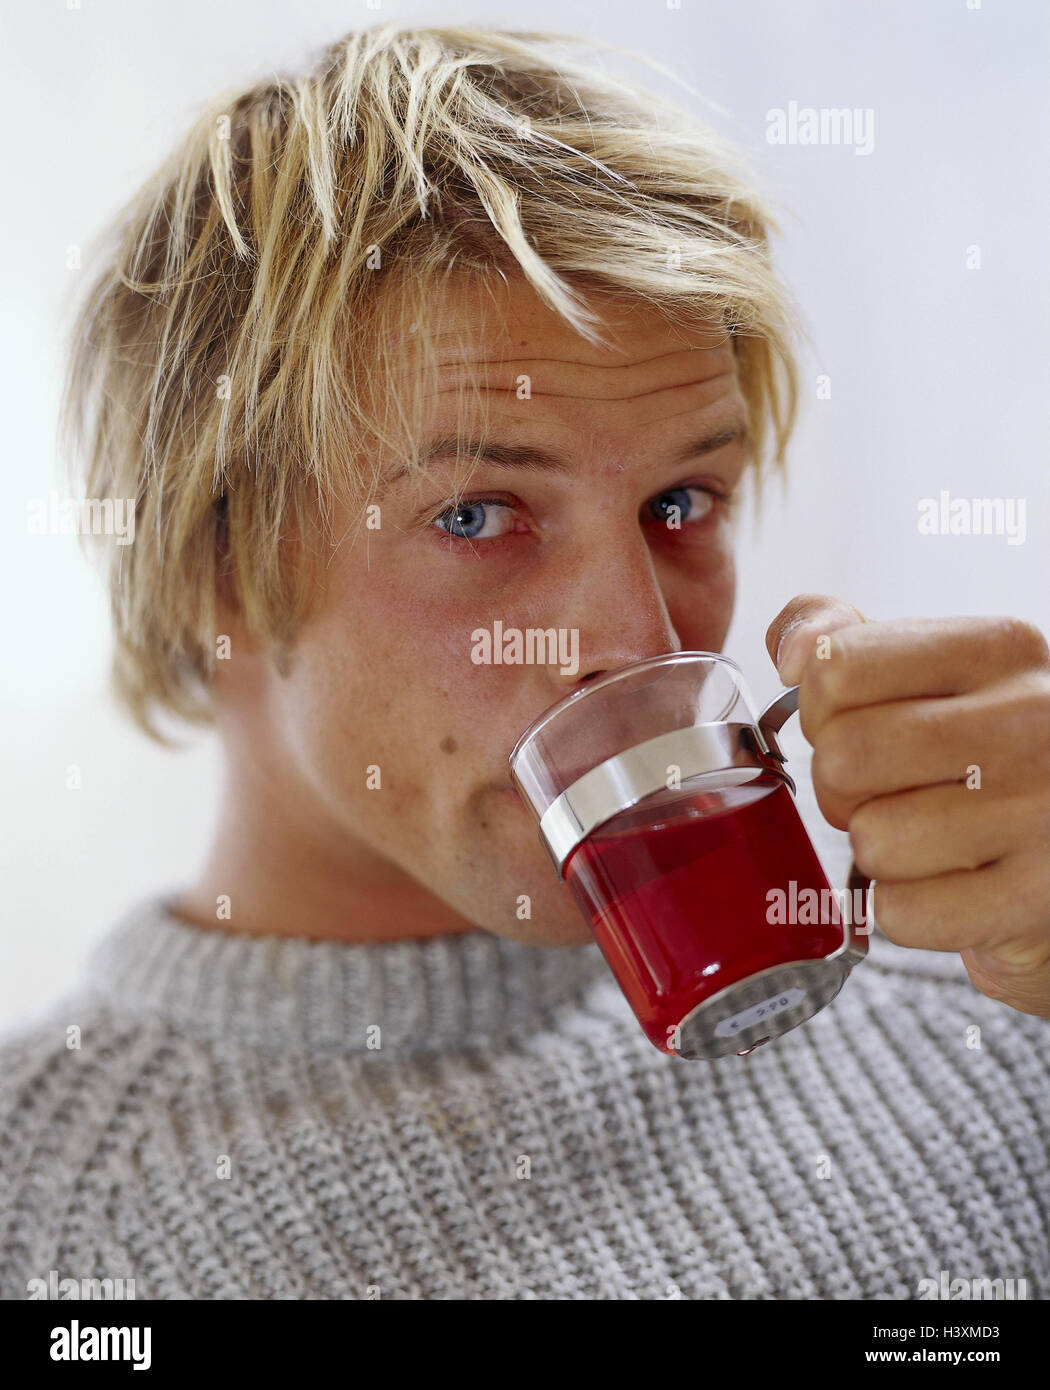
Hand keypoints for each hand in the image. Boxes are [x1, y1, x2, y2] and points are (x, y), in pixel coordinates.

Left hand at [765, 595, 1049, 1017]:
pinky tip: (948, 885)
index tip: (854, 724)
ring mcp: (1040, 811)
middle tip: (885, 794)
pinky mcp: (1036, 896)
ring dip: (878, 851)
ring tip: (925, 838)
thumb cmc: (993, 754)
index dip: (820, 709)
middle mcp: (1030, 720)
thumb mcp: (940, 673)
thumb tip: (792, 650)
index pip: (838, 668)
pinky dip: (906, 909)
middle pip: (843, 756)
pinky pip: (902, 912)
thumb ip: (851, 642)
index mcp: (998, 649)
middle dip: (840, 787)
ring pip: (871, 840)